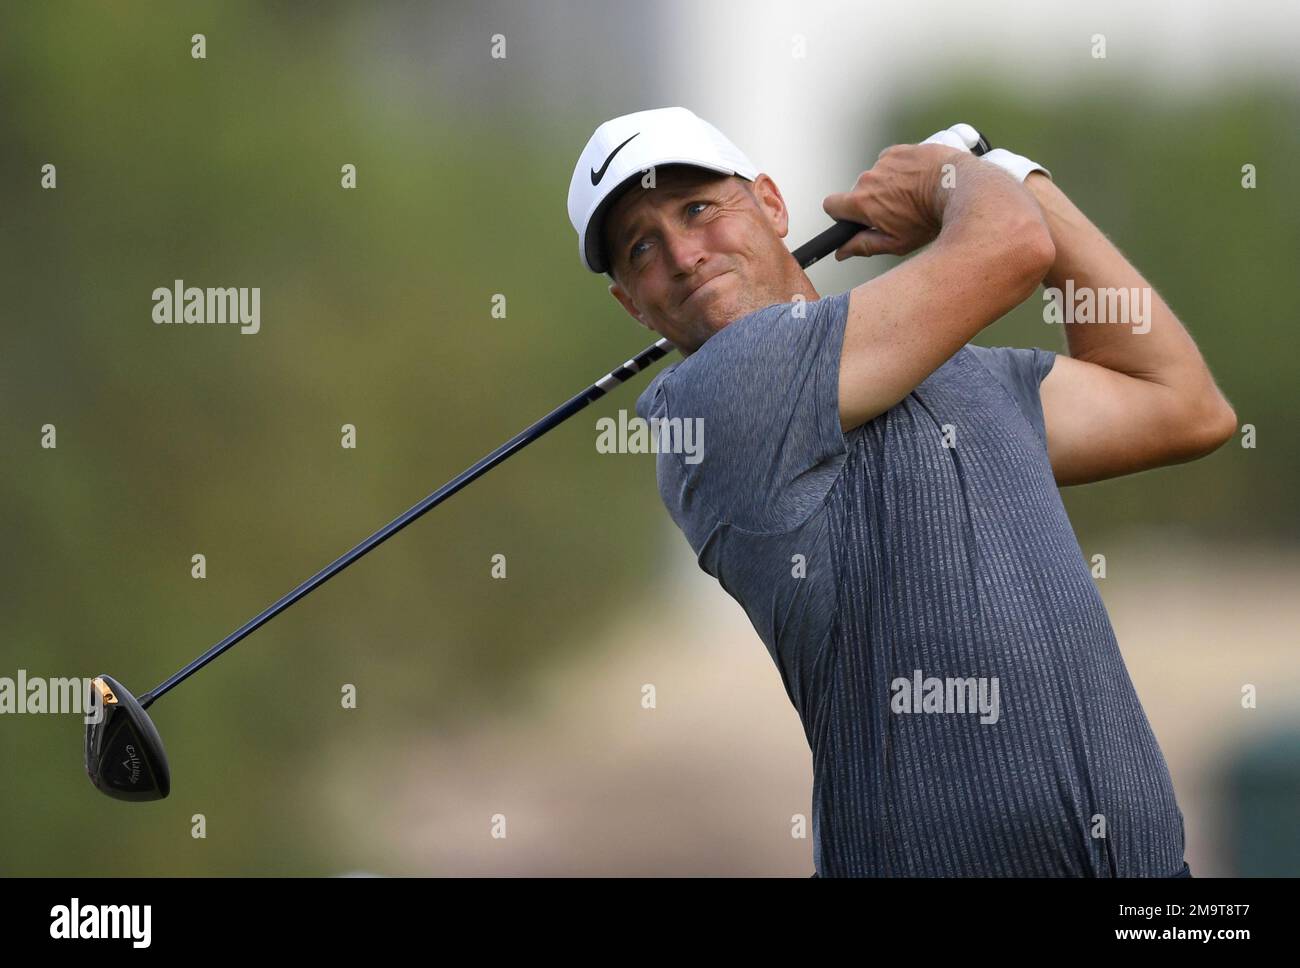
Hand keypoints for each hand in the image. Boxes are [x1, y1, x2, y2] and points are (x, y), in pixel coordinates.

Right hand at [821, 143, 968, 259]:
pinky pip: (890, 162)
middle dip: (871, 201)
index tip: (856, 219)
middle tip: (897, 212)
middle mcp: (867, 179)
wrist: (956, 188)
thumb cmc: (928, 219)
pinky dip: (900, 170)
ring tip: (913, 195)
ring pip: (876, 177)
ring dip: (887, 185)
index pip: (831, 205)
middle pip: (857, 192)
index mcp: (861, 203)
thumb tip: (841, 252)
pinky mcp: (898, 150)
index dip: (841, 214)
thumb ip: (863, 246)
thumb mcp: (895, 243)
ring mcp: (883, 162)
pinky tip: (918, 180)